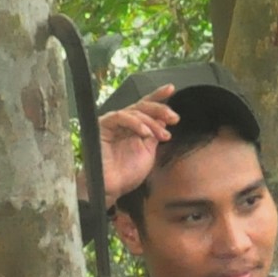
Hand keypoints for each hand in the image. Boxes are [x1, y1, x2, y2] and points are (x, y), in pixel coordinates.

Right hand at [97, 84, 176, 204]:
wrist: (112, 187)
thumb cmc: (128, 173)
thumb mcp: (149, 151)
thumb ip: (155, 133)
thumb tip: (163, 117)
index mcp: (135, 127)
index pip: (146, 107)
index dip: (158, 97)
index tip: (171, 89)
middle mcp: (124, 122)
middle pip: (143, 106)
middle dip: (160, 109)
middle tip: (174, 118)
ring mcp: (113, 123)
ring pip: (135, 110)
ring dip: (152, 121)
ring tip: (162, 135)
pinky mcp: (103, 125)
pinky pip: (121, 116)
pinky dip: (135, 123)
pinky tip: (146, 132)